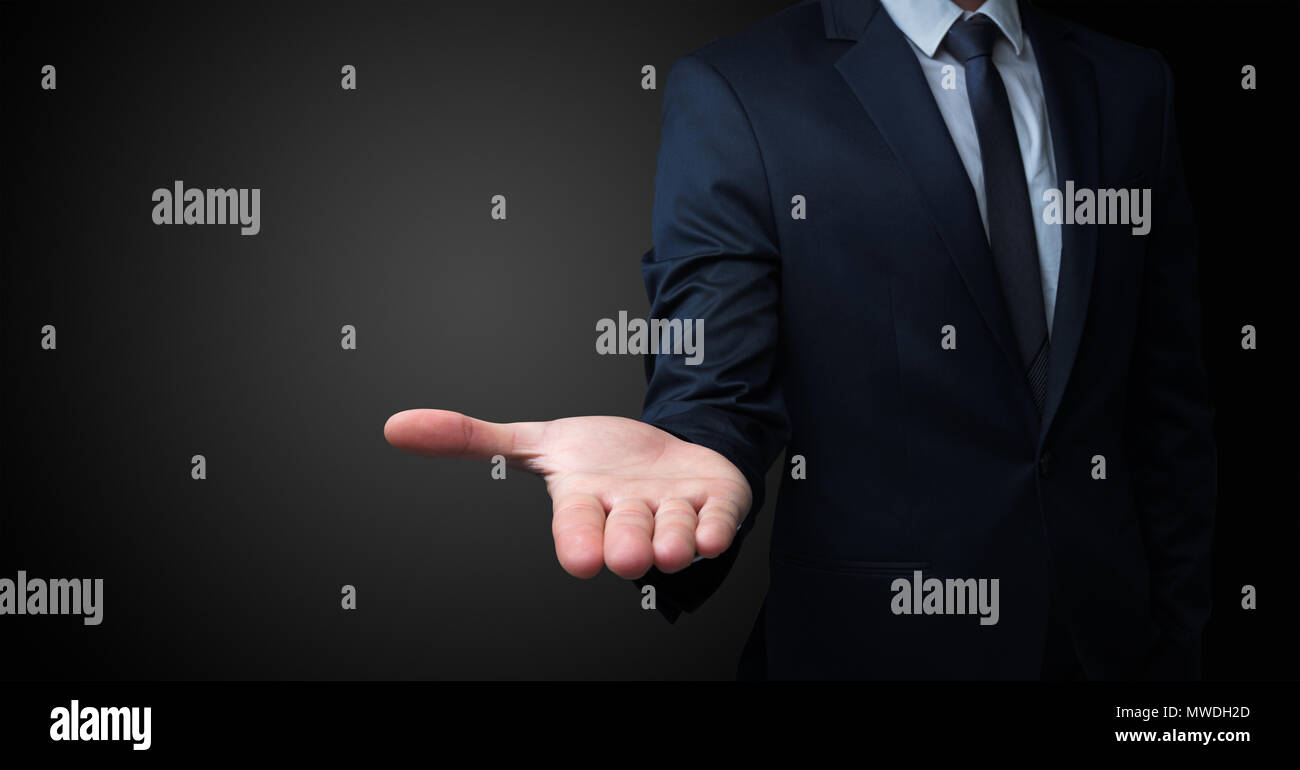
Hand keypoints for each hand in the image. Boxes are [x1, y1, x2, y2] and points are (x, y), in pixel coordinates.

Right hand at [384, 409, 750, 578]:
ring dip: (674, 541)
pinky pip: (718, 523)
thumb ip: (473, 439)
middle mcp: (630, 519)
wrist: (668, 449)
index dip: (578, 542)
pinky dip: (716, 528)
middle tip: (630, 555)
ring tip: (672, 544)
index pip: (577, 530)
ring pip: (675, 536)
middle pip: (627, 538)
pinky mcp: (715, 505)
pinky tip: (713, 532)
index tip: (579, 560)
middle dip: (628, 546)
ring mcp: (675, 515)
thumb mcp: (540, 440)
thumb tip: (395, 427)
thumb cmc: (602, 457)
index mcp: (586, 508)